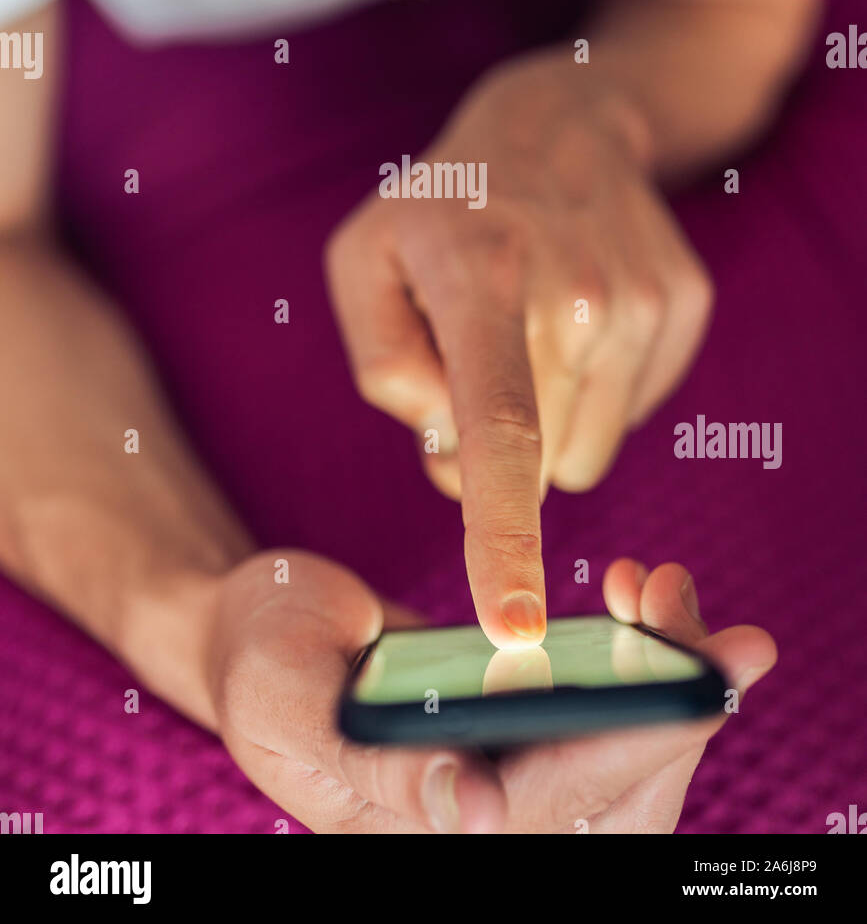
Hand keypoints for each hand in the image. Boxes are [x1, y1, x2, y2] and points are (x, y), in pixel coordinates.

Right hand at [203, 552, 773, 834]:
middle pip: (617, 806)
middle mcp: (481, 816)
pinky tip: (635, 594)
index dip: (628, 754)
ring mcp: (507, 776)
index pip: (550, 810)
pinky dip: (639, 660)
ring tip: (671, 590)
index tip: (694, 693)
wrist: (261, 628)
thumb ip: (377, 766)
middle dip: (680, 717)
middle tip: (724, 632)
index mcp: (424, 827)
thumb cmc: (260, 664)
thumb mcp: (290, 703)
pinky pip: (606, 719)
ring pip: (626, 764)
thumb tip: (470, 813)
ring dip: (670, 681)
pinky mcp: (522, 729)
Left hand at [325, 49, 713, 642]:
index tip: (519, 627)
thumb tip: (452, 453)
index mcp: (484, 276)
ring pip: (587, 451)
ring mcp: (645, 300)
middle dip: (494, 447)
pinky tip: (574, 316)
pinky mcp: (684, 307)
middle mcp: (580, 293)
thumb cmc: (443, 205)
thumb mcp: (363, 261)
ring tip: (526, 325)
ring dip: (546, 416)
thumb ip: (384, 368)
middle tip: (474, 356)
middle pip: (542, 461)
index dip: (504, 537)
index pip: (500, 427)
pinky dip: (590, 390)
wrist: (561, 124)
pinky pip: (627, 414)